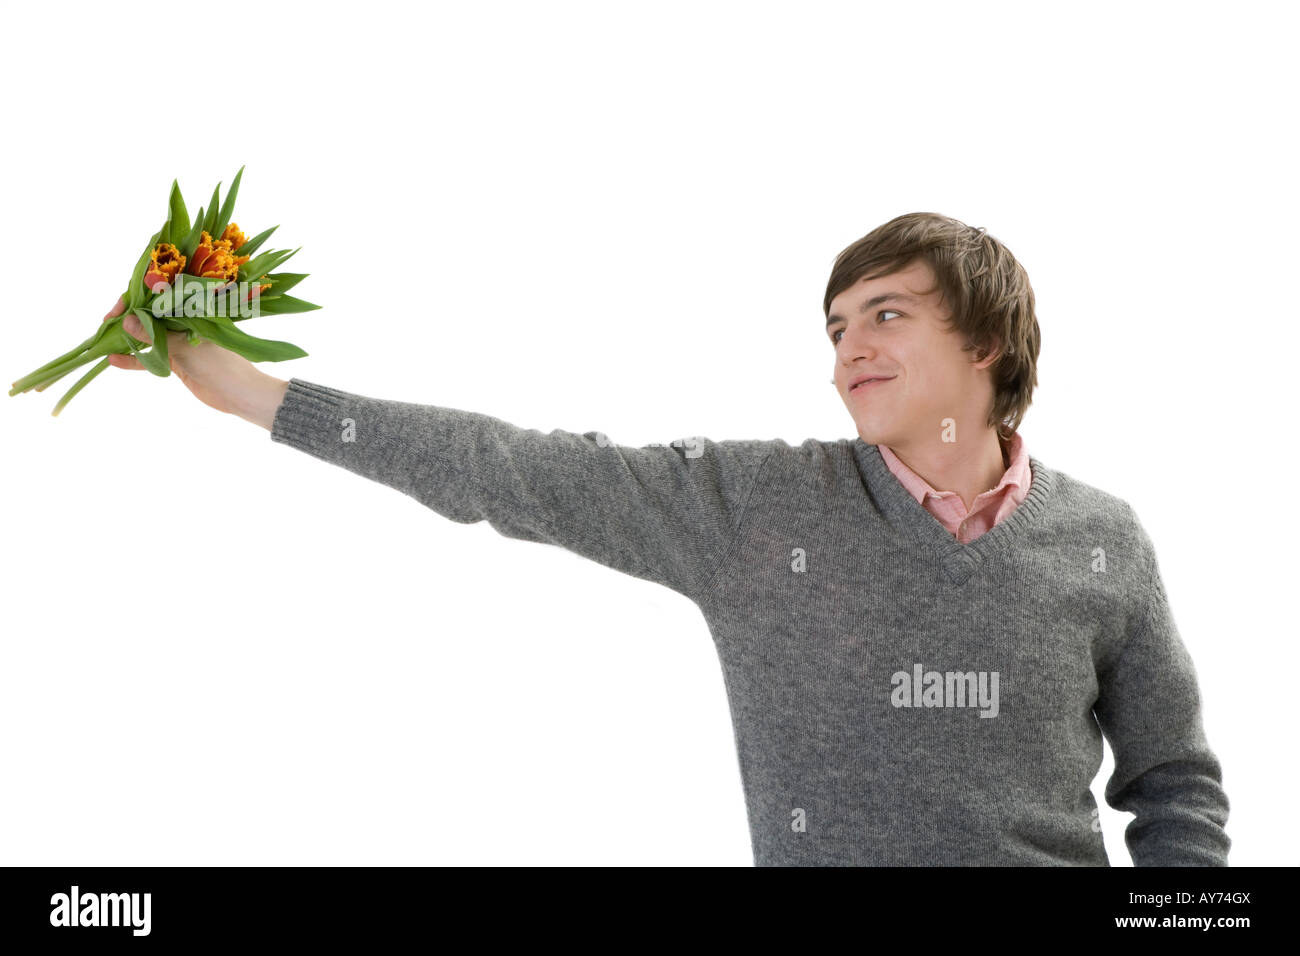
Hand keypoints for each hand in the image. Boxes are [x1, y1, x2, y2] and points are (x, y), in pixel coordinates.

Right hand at [103, 296, 287, 425]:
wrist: (240, 394)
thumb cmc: (221, 365)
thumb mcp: (185, 349)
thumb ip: (155, 336)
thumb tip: (126, 321)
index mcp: (190, 312)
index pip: (156, 298)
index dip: (133, 301)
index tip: (115, 312)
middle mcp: (183, 322)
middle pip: (148, 315)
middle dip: (125, 319)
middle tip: (105, 327)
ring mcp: (179, 342)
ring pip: (146, 336)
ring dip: (126, 339)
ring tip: (103, 343)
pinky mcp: (177, 361)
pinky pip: (150, 357)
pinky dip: (134, 359)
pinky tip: (113, 361)